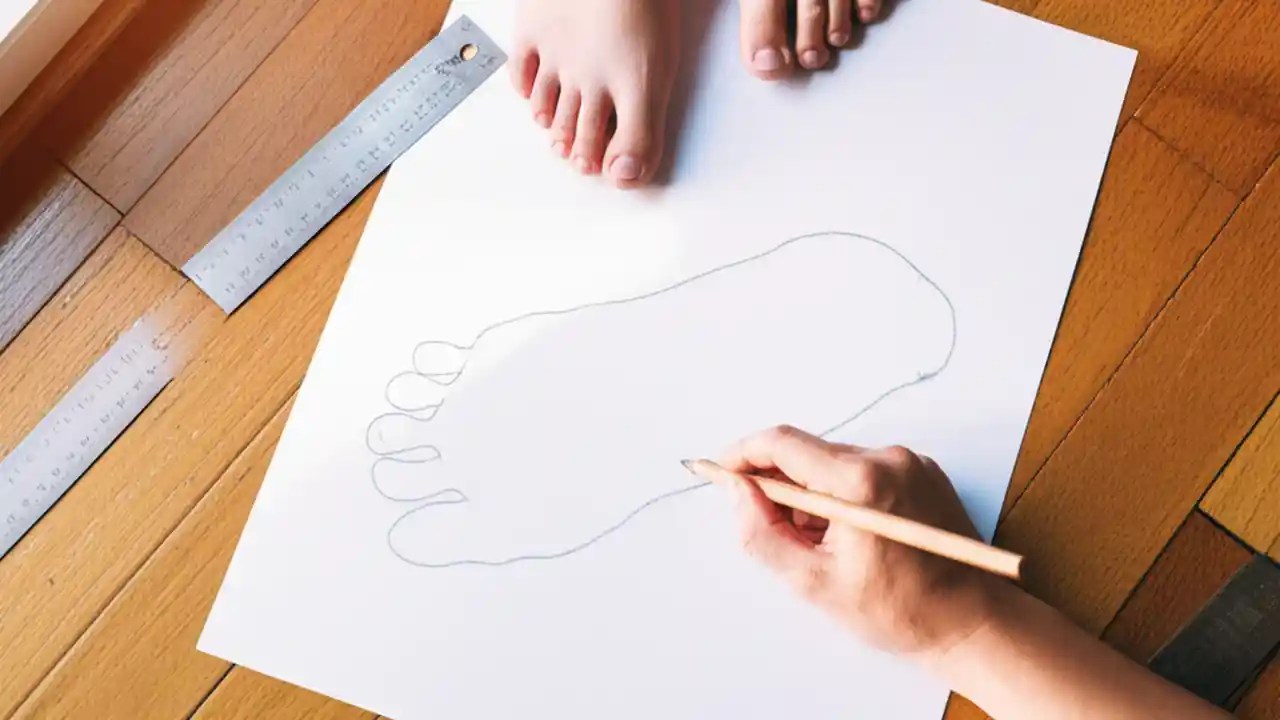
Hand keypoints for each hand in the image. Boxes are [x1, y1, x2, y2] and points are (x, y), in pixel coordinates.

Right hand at [718, 425, 1004, 659]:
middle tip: (774, 532)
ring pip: (833, 463)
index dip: (742, 455)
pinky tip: (848, 536)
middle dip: (779, 486)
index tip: (719, 472)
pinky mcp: (921, 470)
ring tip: (822, 546)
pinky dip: (842, 495)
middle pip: (807, 453)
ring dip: (812, 495)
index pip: (783, 444)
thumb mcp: (814, 583)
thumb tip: (737, 492)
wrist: (972, 622)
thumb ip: (762, 534)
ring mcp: (909, 461)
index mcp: (862, 482)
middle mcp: (888, 458)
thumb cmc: (900, 611)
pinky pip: (862, 470)